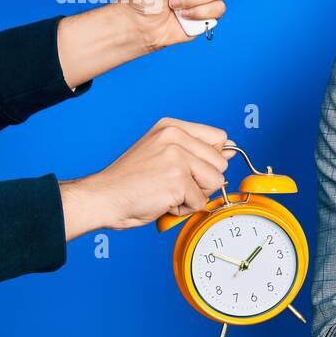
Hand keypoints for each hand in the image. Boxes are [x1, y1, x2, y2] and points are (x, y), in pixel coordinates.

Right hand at [58, 118, 236, 240]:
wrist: (103, 197)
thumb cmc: (131, 180)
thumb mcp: (163, 153)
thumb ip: (197, 150)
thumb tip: (232, 150)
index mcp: (172, 127)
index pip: (219, 137)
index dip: (211, 158)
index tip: (190, 168)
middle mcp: (175, 137)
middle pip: (221, 163)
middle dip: (202, 180)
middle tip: (171, 183)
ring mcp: (177, 158)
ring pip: (215, 183)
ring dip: (194, 195)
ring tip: (167, 191)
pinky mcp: (178, 181)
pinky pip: (200, 202)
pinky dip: (183, 209)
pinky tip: (162, 201)